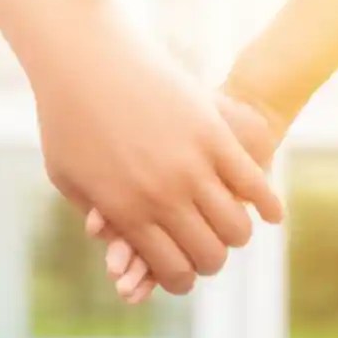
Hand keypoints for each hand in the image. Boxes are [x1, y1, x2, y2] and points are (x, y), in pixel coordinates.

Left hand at [31, 13, 283, 294]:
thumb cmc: (66, 117)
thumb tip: (120, 250)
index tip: (183, 275)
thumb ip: (99, 217)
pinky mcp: (214, 135)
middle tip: (209, 253)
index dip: (181, 281)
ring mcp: (192, 165)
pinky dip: (267, 203)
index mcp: (126, 213)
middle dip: (210, 261)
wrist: (83, 56)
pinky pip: (253, 183)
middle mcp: (162, 196)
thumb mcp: (68, 178)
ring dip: (236, 235)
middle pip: (209, 255)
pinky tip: (272, 213)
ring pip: (235, 227)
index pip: (172, 271)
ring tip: (232, 229)